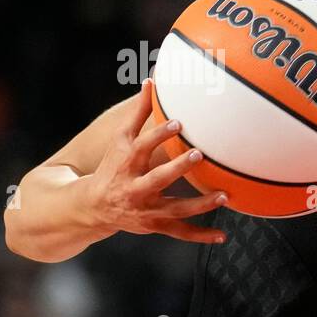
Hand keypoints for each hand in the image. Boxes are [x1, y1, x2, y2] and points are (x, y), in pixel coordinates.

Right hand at [80, 79, 227, 243]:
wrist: (92, 207)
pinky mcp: (155, 226)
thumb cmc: (113, 167)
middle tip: (199, 154)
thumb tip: (151, 81)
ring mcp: (146, 210)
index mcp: (126, 165)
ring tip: (224, 196)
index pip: (141, 147)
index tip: (177, 122)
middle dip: (177, 168)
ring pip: (175, 209)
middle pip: (158, 179)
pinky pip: (180, 233)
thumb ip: (137, 114)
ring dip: (200, 205)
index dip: (157, 135)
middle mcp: (135, 188)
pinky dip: (201, 236)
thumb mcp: (120, 141)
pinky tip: (222, 236)